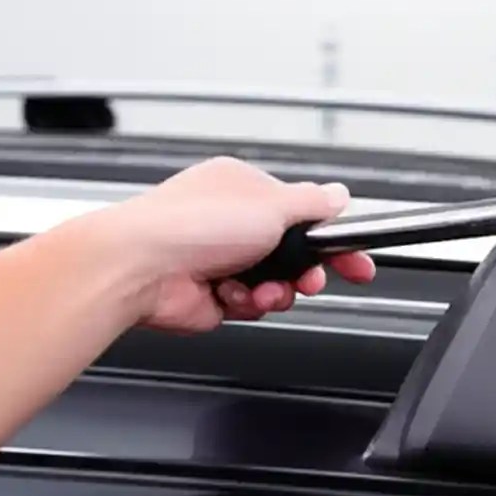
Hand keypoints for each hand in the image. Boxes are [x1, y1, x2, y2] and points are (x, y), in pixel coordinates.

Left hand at [83, 156, 374, 331]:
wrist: (139, 268)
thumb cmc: (189, 225)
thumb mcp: (272, 204)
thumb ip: (313, 204)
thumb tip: (339, 196)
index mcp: (244, 189)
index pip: (303, 213)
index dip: (332, 238)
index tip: (355, 257)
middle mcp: (231, 223)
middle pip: (292, 253)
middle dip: (305, 271)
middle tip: (312, 279)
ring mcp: (221, 260)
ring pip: (276, 283)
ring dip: (276, 290)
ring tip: (264, 288)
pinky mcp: (213, 295)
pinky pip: (251, 305)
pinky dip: (248, 304)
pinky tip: (234, 296)